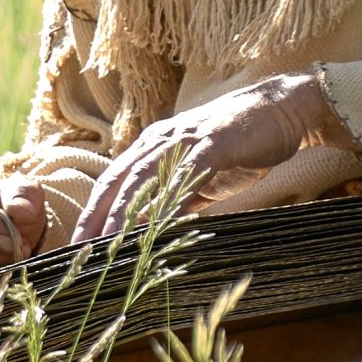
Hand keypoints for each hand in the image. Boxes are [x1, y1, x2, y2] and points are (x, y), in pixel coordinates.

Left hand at [79, 73, 357, 239]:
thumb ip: (175, 200)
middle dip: (96, 216)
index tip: (77, 245)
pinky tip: (157, 221)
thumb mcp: (200, 179)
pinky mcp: (214, 142)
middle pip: (117, 179)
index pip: (112, 181)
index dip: (92, 212)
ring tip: (108, 242)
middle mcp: (161, 138)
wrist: (283, 111)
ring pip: (143, 175)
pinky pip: (186, 172)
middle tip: (80, 250)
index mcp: (152, 145)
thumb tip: (153, 232)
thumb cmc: (241, 146)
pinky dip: (169, 197)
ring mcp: (186, 138)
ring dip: (123, 211)